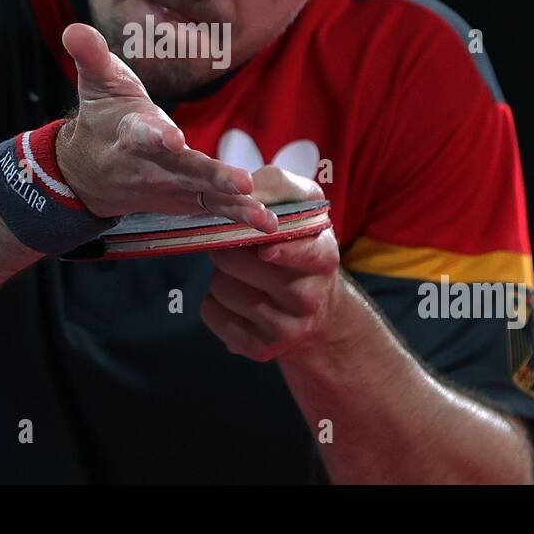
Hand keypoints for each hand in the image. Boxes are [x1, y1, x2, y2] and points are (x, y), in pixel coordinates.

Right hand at [55, 23, 277, 231]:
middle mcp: (152, 166)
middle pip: (186, 171)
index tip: (173, 139)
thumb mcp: (96, 84)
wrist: (87, 174)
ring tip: (262, 214)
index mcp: (131, 133)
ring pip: (204, 195)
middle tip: (243, 183)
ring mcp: (170, 187)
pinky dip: (240, 215)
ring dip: (234, 204)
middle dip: (214, 177)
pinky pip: (214, 208)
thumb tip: (74, 29)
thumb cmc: (101, 119)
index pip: (144, 134)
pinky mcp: (185, 199)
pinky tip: (269, 223)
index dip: (158, 136)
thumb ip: (92, 56)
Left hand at [200, 165, 344, 361]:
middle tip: (234, 243)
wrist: (316, 312)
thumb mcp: (300, 208)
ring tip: (240, 273)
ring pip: (220, 286)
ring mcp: (287, 329)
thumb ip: (276, 187)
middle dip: (227, 245)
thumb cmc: (298, 245)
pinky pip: (210, 313)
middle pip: (240, 263)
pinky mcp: (260, 350)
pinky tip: (235, 299)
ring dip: (220, 273)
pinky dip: (213, 301)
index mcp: (323, 258)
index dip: (284, 251)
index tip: (266, 249)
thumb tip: (242, 184)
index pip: (307, 254)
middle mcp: (310, 298)